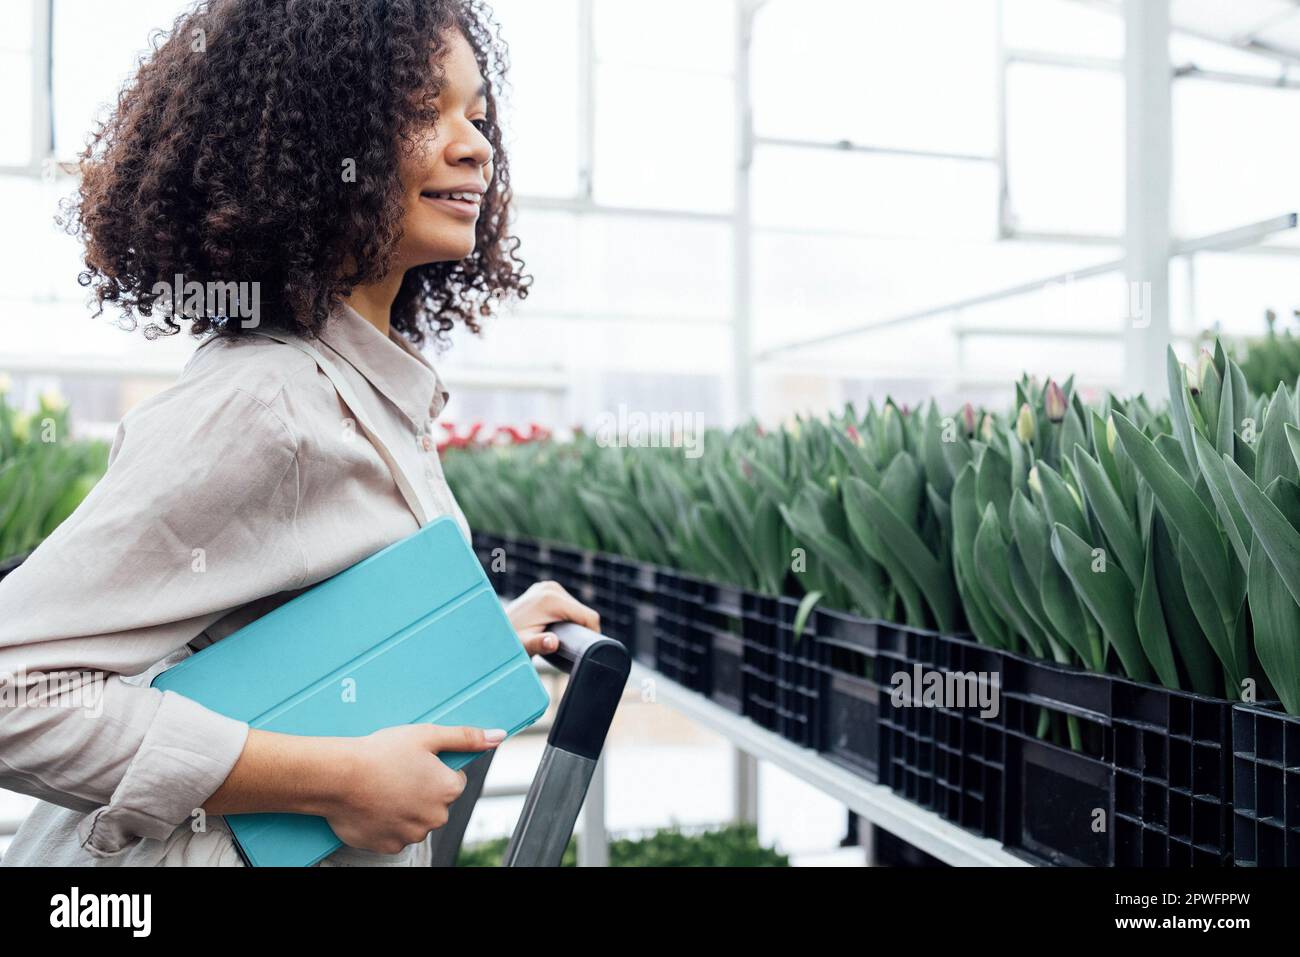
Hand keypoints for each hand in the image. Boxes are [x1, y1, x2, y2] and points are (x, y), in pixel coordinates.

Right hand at [322, 724, 503, 853]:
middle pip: (436, 803)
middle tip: (397, 774)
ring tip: (383, 789)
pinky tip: (374, 806)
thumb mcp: (427, 735)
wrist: (338, 777)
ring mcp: (412, 834)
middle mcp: (435, 817)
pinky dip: (388, 823)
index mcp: (447, 790)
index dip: (436, 770)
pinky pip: (395, 834)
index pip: (454, 782)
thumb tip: (497, 737)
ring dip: (405, 808)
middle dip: (422, 790)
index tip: (416, 763)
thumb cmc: (381, 753)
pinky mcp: (390, 846)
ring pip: (416, 819)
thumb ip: (465, 738)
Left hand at [506, 580, 600, 656]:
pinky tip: (561, 627)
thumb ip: (539, 644)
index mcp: (551, 599)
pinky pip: (566, 603)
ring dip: (574, 622)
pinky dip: (567, 615)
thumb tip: (552, 642)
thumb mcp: (525, 646)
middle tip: (569, 647)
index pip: (588, 616)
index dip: (592, 633)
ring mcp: (547, 586)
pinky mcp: (545, 589)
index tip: (585, 649)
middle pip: (582, 611)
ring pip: (575, 607)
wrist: (492, 632)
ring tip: (563, 638)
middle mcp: (550, 588)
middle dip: (580, 628)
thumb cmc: (509, 643)